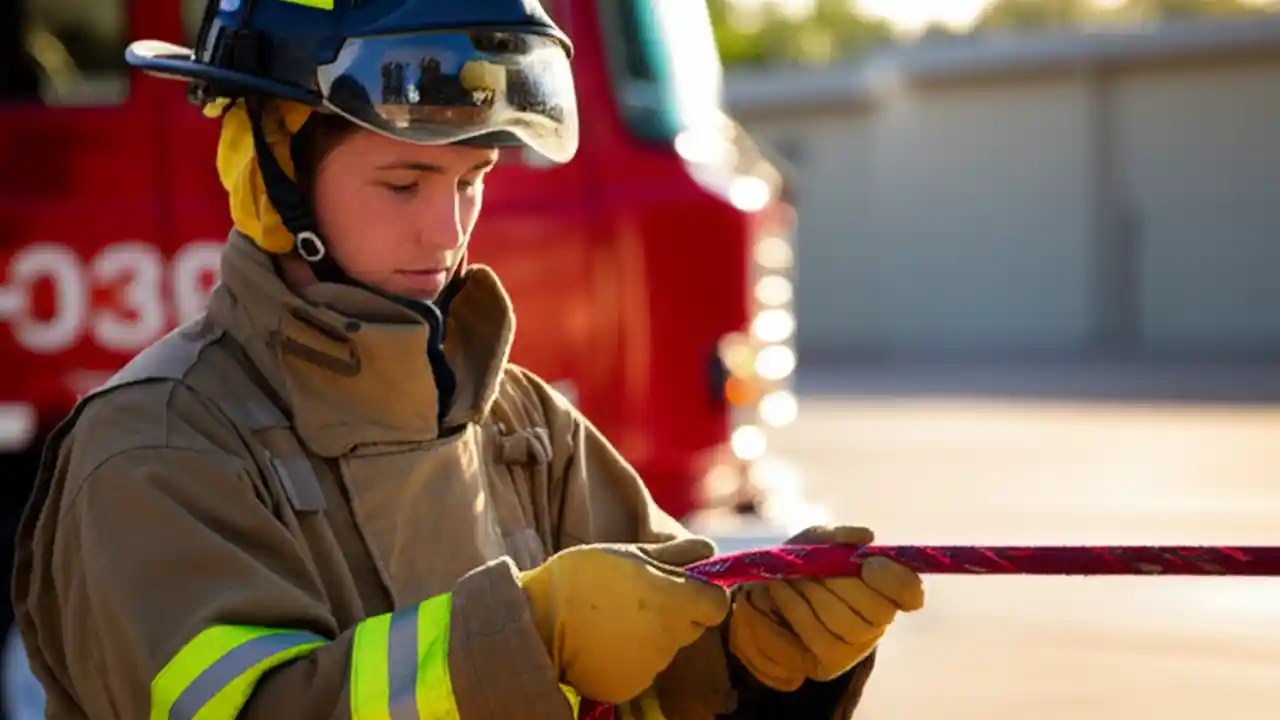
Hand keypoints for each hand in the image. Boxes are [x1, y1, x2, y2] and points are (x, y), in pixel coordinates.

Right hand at [519, 538, 730, 703]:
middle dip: (673, 614)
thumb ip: (675, 554)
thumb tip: (710, 550)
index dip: (702, 595)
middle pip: (690, 627)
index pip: (716, 605)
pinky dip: (628, 659)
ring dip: (649, 636)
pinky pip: (641, 669)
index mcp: (674, 602)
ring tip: (612, 620)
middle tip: (637, 600)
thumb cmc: (583, 577)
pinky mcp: (630, 688)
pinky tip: (603, 644)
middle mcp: (669, 638)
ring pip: (664, 648)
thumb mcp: (630, 553)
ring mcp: (651, 667)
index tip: (681, 589)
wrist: (538, 620)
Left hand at [728, 526, 923, 690]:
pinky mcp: (830, 663)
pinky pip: (817, 636)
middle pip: (877, 609)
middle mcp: (878, 620)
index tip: (869, 565)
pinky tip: (782, 590)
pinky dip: (795, 607)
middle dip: (842, 583)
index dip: (895, 580)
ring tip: (795, 576)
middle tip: (817, 566)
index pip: (909, 591)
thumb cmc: (799, 566)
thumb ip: (839, 536)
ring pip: (845, 623)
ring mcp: (856, 646)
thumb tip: (867, 537)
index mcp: (884, 587)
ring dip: (814, 593)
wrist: (763, 600)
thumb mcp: (813, 542)